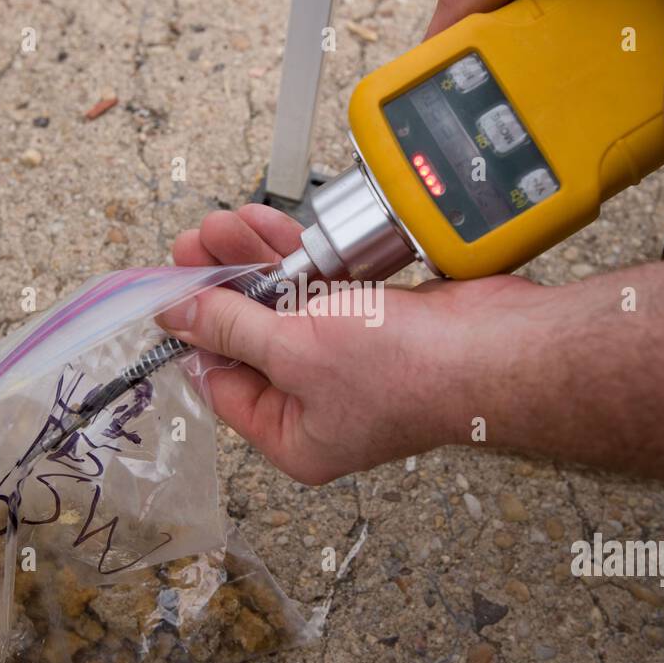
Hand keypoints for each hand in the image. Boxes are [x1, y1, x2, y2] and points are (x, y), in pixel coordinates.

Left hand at [161, 205, 536, 483]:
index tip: (170, 289)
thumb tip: (178, 315)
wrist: (493, 346)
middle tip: (191, 246)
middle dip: (220, 286)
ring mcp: (347, 362)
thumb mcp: (295, 349)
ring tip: (219, 225)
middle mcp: (319, 405)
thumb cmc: (406, 371)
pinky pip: (318, 289)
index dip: (194, 333)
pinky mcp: (373, 322)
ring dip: (251, 263)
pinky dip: (295, 259)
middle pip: (249, 339)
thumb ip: (232, 327)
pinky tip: (265, 227)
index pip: (223, 383)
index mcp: (296, 436)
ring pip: (282, 307)